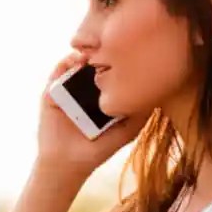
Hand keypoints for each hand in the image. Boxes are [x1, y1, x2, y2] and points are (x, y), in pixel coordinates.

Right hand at [37, 52, 148, 180]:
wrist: (68, 164)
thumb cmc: (98, 149)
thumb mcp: (126, 132)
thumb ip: (140, 116)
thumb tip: (159, 95)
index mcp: (102, 96)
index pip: (111, 72)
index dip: (119, 61)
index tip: (129, 51)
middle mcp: (85, 90)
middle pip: (93, 64)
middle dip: (100, 53)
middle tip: (109, 47)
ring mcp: (68, 90)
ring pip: (75, 64)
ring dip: (83, 54)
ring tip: (91, 53)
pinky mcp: (51, 93)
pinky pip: (57, 74)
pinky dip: (64, 64)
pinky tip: (74, 62)